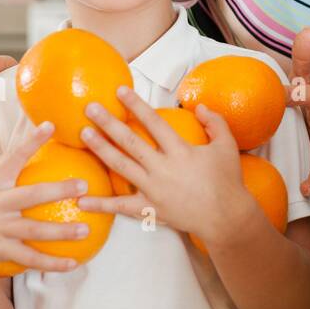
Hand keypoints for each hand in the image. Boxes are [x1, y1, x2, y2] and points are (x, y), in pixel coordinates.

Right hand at [0, 119, 89, 275]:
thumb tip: (26, 140)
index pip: (12, 158)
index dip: (30, 142)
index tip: (50, 126)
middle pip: (30, 196)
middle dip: (58, 190)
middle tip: (85, 185)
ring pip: (33, 231)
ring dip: (61, 232)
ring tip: (86, 230)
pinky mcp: (0, 251)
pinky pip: (30, 258)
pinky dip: (51, 263)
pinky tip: (74, 263)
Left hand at [78, 87, 258, 246]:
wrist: (226, 217)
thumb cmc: (228, 180)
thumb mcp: (228, 146)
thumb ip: (215, 122)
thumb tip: (198, 106)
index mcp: (180, 151)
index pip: (154, 122)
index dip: (136, 105)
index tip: (120, 91)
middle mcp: (162, 168)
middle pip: (130, 141)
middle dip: (108, 123)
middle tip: (90, 108)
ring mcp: (153, 190)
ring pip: (121, 166)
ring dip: (101, 149)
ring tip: (84, 134)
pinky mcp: (149, 209)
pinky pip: (121, 207)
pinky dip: (101, 205)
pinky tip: (81, 200)